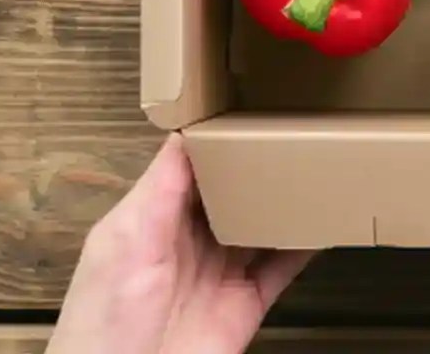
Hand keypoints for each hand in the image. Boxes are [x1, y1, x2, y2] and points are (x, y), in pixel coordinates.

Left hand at [46, 135, 314, 353]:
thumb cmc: (102, 324)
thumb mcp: (127, 241)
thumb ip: (160, 189)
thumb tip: (185, 131)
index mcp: (154, 216)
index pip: (192, 164)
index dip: (219, 136)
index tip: (251, 105)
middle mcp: (191, 239)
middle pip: (236, 190)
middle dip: (262, 164)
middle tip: (299, 130)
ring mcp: (221, 270)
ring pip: (265, 223)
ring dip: (289, 202)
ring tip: (321, 169)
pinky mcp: (247, 302)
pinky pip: (285, 267)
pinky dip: (308, 246)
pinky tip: (326, 225)